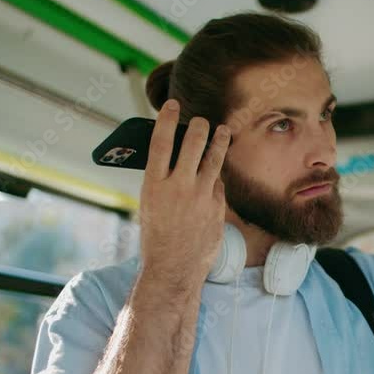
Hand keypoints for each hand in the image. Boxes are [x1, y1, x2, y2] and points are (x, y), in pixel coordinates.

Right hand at [137, 99, 229, 287]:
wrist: (173, 268)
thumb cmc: (156, 236)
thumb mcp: (150, 205)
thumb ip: (163, 180)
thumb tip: (176, 157)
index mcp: (154, 185)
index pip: (161, 142)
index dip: (167, 120)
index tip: (172, 105)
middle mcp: (178, 187)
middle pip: (193, 144)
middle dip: (199, 127)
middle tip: (202, 120)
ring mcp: (200, 196)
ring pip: (214, 159)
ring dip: (219, 141)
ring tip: (223, 130)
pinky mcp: (217, 207)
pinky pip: (218, 184)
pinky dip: (216, 179)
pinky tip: (214, 177)